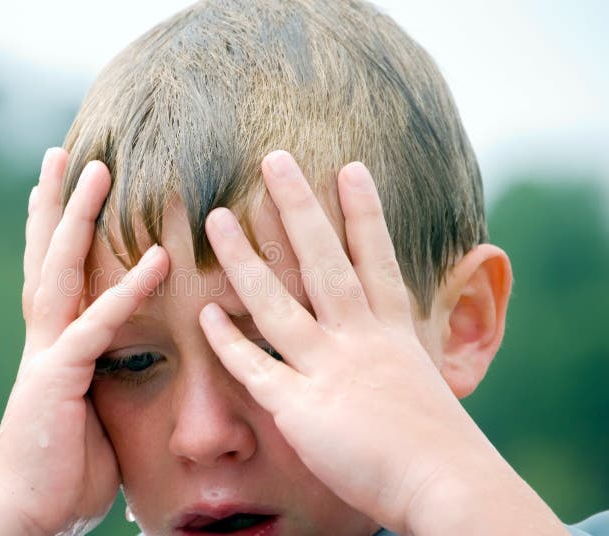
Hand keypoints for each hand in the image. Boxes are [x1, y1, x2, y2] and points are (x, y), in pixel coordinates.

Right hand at [0, 149, 168, 535]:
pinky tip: (159, 258)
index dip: (58, 232)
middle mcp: (45, 340)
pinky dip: (129, 289)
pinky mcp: (59, 377)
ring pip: (61, 270)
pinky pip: (100, 325)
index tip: (61, 193)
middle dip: (56, 203)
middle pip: (48, 256)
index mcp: (55, 348)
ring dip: (76, 217)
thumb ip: (107, 383)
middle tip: (64, 153)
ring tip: (93, 168)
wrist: (27, 516)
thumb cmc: (63, 474)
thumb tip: (131, 370)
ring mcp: (48, 354)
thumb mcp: (93, 417)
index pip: (57, 276)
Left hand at [198, 151, 564, 534]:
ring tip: (216, 217)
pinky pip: (256, 368)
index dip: (364, 212)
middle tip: (275, 160)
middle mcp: (360, 339)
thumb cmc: (439, 445)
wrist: (444, 488)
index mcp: (394, 332)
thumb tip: (390, 346)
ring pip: (278, 302)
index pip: (376, 258)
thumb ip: (400, 358)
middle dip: (300, 208)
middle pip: (324, 261)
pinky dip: (229, 342)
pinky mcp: (302, 408)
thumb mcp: (427, 385)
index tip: (351, 167)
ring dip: (245, 258)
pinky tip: (206, 313)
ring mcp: (329, 369)